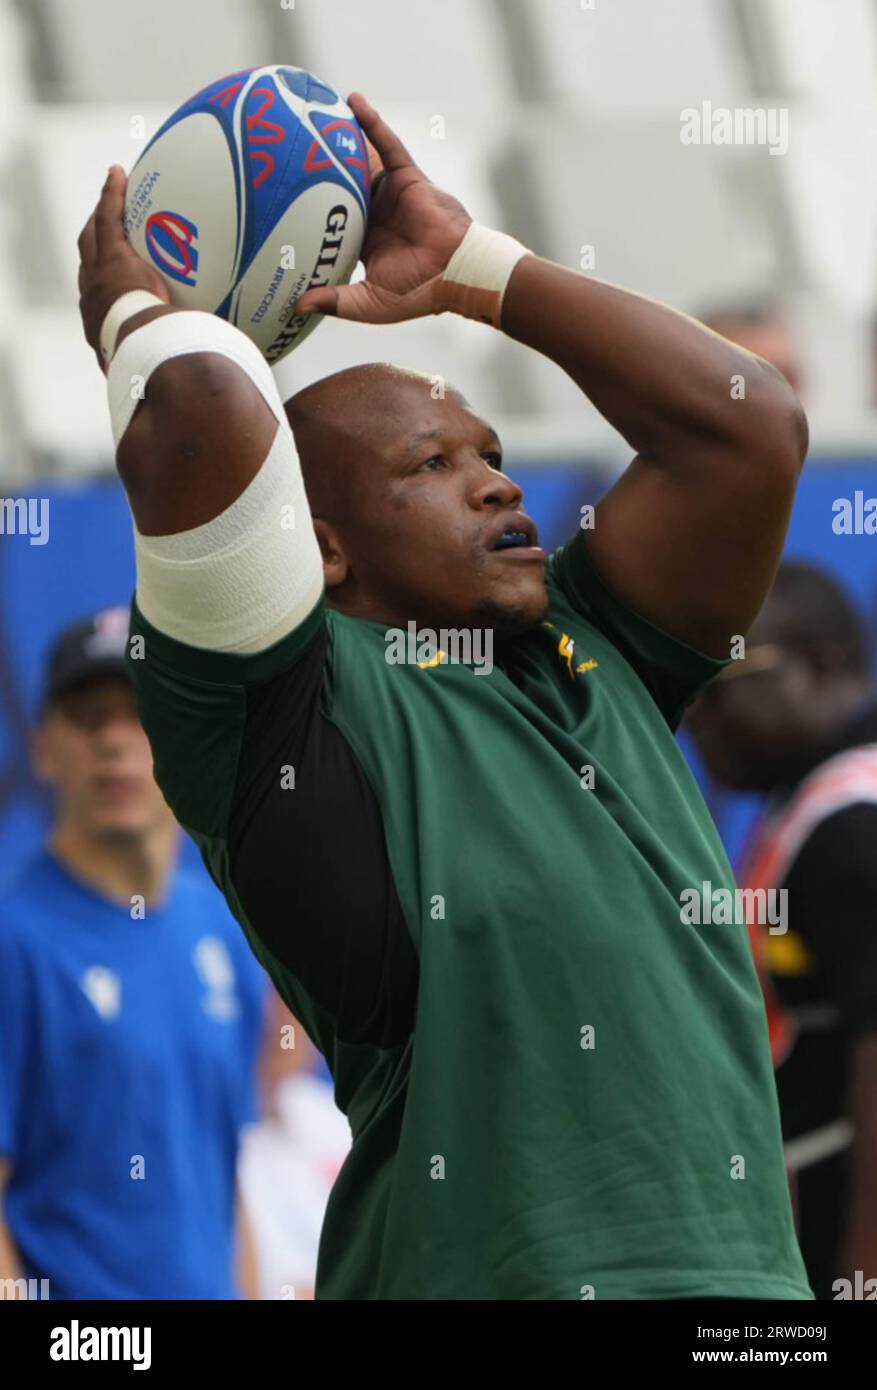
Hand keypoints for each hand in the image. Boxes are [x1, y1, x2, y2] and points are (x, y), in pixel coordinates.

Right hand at [77, 166, 170, 370]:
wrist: (149, 353)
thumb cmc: (162, 368)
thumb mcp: (168, 367)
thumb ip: (186, 362)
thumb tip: (222, 369)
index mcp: (103, 332)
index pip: (101, 307)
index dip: (104, 292)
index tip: (113, 285)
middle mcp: (93, 305)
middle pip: (89, 269)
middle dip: (94, 251)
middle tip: (103, 235)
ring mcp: (99, 279)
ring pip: (92, 241)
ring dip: (99, 220)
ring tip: (110, 200)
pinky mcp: (113, 257)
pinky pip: (109, 217)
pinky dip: (112, 195)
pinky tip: (118, 174)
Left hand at [294, 92, 471, 322]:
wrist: (454, 275)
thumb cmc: (416, 293)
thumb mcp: (366, 303)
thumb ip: (334, 301)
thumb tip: (296, 308)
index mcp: (364, 240)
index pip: (332, 219)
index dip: (309, 207)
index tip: (280, 196)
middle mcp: (375, 212)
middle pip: (341, 184)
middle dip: (318, 166)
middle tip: (286, 147)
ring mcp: (390, 192)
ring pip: (361, 160)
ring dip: (341, 138)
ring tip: (313, 113)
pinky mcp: (407, 176)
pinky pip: (387, 143)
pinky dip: (371, 123)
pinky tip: (352, 101)